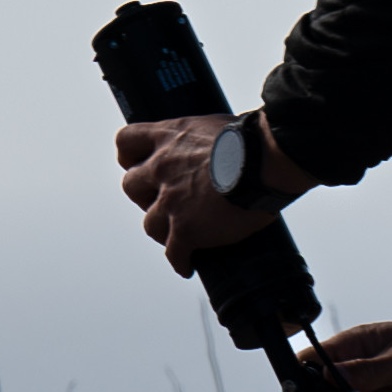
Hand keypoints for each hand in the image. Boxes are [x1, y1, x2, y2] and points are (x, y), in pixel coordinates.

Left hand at [113, 109, 299, 263]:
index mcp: (170, 136)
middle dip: (145, 196)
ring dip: (163, 230)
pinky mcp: (186, 229)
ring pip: (149, 224)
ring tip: (178, 236)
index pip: (126, 141)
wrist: (265, 162)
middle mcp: (162, 167)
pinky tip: (188, 265)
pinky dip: (180, 261)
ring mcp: (171, 200)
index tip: (142, 164)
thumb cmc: (252, 140)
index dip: (131, 156)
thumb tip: (216, 147)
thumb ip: (202, 138)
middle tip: (165, 201)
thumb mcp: (217, 126)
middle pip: (131, 186)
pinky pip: (174, 254)